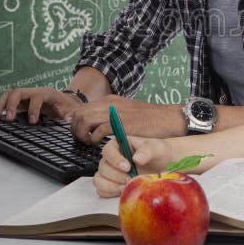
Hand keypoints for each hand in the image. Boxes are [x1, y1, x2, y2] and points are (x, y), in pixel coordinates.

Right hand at [0, 87, 83, 122]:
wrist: (63, 99)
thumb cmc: (66, 105)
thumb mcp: (71, 109)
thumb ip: (70, 114)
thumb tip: (70, 119)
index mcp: (46, 93)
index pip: (37, 97)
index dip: (33, 108)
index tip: (32, 121)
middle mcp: (32, 92)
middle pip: (18, 92)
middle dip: (11, 105)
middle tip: (8, 119)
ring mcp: (24, 95)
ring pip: (9, 95)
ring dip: (0, 105)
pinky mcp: (18, 101)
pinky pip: (5, 101)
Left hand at [68, 94, 184, 143]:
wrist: (168, 119)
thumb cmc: (149, 120)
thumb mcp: (125, 113)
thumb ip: (110, 116)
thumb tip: (93, 125)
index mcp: (109, 100)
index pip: (81, 108)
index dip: (75, 122)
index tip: (78, 132)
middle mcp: (109, 103)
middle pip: (79, 113)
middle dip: (75, 129)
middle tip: (82, 140)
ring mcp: (114, 112)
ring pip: (84, 120)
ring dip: (82, 134)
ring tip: (90, 142)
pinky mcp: (120, 123)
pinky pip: (97, 130)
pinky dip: (94, 139)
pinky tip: (99, 144)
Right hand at [92, 136, 172, 196]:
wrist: (164, 166)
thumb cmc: (158, 153)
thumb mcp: (156, 148)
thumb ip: (147, 151)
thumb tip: (137, 158)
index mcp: (120, 144)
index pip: (108, 150)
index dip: (115, 159)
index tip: (127, 167)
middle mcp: (113, 158)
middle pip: (103, 167)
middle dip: (116, 175)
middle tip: (130, 179)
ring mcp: (111, 172)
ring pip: (99, 179)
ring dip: (111, 186)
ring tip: (126, 187)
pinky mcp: (112, 185)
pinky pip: (101, 190)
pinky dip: (109, 193)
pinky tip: (122, 192)